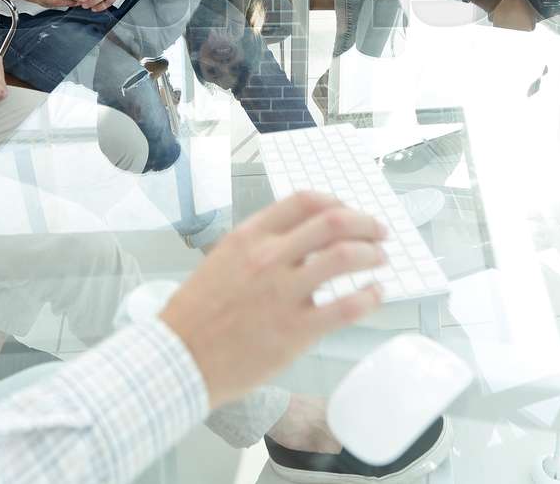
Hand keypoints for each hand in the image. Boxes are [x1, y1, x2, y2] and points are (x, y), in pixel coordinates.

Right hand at [159, 193, 387, 408]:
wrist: (180, 358)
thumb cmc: (199, 313)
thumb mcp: (224, 261)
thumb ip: (262, 246)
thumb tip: (305, 241)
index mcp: (249, 237)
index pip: (304, 201)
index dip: (336, 201)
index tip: (348, 210)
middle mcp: (268, 257)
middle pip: (333, 222)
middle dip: (365, 224)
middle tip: (378, 233)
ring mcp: (283, 293)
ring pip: (345, 257)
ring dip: (371, 254)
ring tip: (379, 260)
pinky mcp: (296, 330)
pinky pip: (346, 306)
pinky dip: (369, 296)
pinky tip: (374, 294)